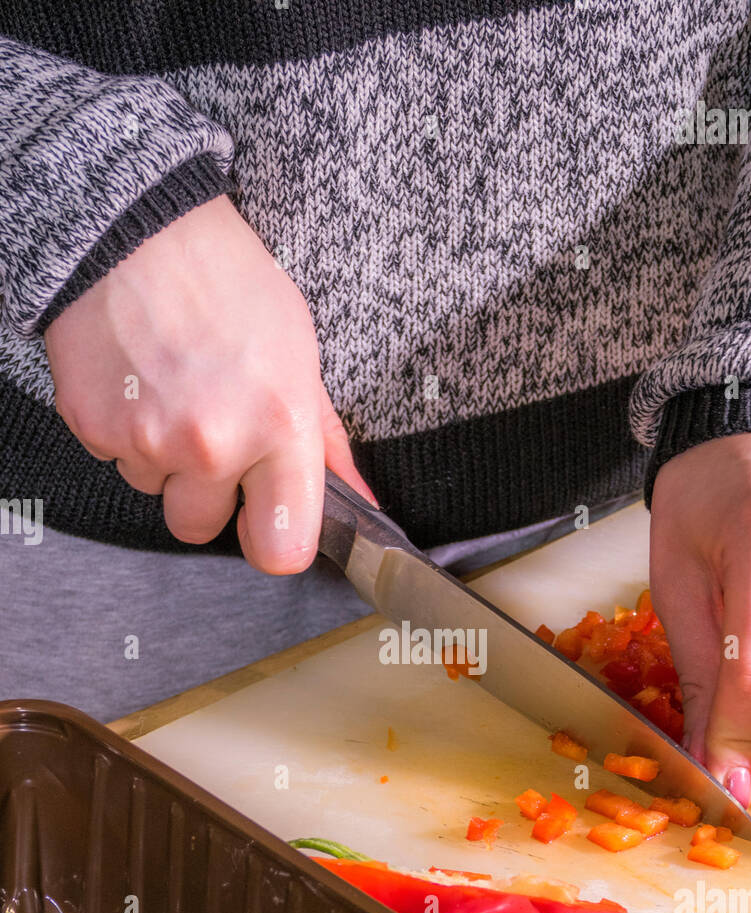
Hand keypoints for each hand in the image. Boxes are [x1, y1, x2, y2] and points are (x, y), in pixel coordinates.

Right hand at [44, 195, 375, 571]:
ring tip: (174, 393)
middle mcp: (213, 443)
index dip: (274, 540)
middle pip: (202, 528)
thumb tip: (360, 501)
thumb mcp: (299, 354)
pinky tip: (140, 384)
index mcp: (278, 425)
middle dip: (207, 495)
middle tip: (212, 435)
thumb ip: (325, 440)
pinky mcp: (94, 429)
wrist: (134, 231)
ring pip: (157, 492)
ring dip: (164, 460)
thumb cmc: (226, 282)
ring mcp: (148, 440)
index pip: (282, 550)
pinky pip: (116, 461)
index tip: (270, 520)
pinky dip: (126, 433)